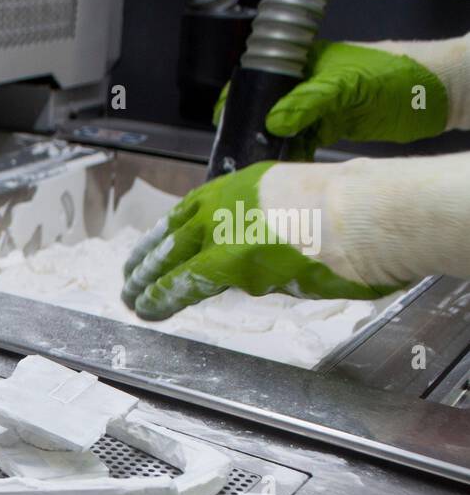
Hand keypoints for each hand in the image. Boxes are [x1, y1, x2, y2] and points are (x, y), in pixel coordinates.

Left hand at [121, 162, 399, 320]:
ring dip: (149, 280)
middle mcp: (227, 202)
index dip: (168, 233)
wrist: (365, 215)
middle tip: (129, 275)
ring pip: (171, 257)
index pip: (191, 211)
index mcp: (244, 186)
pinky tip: (149, 307)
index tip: (153, 246)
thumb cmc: (353, 214)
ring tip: (132, 298)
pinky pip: (184, 281)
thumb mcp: (300, 205)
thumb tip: (260, 251)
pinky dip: (164, 296)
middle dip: (149, 257)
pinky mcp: (227, 260)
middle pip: (173, 234)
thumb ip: (270, 225)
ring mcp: (224, 229)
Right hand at [213, 41, 449, 159]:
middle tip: (236, 154)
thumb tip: (271, 124)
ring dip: (270, 147)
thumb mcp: (346, 85)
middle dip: (251, 130)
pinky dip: (291, 156)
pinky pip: (301, 143)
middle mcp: (304, 84)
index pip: (258, 78)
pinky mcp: (330, 127)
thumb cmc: (392, 75)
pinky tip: (282, 169)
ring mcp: (317, 107)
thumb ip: (308, 102)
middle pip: (266, 108)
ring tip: (254, 167)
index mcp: (303, 62)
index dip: (237, 99)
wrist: (434, 93)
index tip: (223, 123)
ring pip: (282, 129)